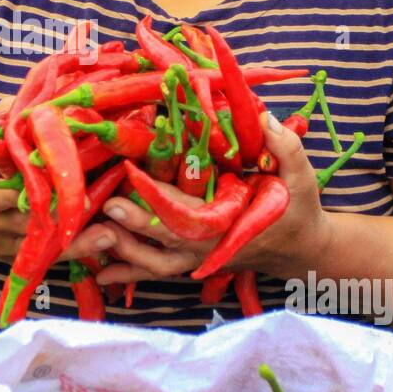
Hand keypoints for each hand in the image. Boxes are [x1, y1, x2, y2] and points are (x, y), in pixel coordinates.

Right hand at [0, 107, 119, 263]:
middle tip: (96, 205)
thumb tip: (41, 94)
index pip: (5, 194)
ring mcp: (2, 244)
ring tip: (112, 232)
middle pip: (29, 223)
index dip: (35, 187)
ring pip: (42, 246)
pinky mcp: (13, 256)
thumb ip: (5, 114)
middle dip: (62, 214)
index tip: (64, 178)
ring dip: (77, 237)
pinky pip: (46, 258)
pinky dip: (75, 250)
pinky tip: (104, 241)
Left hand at [92, 112, 334, 286]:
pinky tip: (98, 273)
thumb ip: (285, 147)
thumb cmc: (300, 209)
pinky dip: (128, 274)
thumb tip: (264, 118)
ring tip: (91, 241)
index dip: (160, 194)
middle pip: (164, 237)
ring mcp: (198, 258)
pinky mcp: (191, 263)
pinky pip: (156, 272)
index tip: (132, 173)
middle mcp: (209, 245)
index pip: (191, 209)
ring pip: (155, 263)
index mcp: (232, 222)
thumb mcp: (301, 176)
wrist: (302, 249)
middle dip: (133, 224)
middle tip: (106, 205)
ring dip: (124, 253)